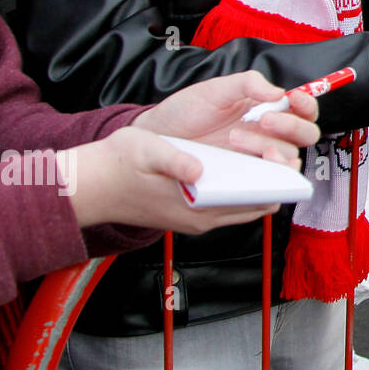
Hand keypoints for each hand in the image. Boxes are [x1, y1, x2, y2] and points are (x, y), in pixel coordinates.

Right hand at [62, 126, 283, 232]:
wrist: (90, 186)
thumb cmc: (118, 165)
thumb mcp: (147, 152)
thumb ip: (175, 161)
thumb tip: (198, 171)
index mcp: (195, 207)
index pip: (253, 202)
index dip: (273, 182)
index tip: (278, 158)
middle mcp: (202, 219)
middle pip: (256, 205)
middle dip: (271, 181)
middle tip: (272, 150)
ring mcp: (197, 218)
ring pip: (245, 205)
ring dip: (257, 184)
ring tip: (260, 155)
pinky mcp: (191, 213)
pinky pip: (229, 205)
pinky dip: (241, 188)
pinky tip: (239, 165)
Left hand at [131, 70, 319, 169]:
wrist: (159, 137)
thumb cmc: (187, 111)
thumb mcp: (216, 89)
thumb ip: (249, 83)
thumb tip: (279, 93)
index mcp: (268, 110)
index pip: (304, 110)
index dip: (307, 105)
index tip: (294, 98)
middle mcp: (269, 135)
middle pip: (305, 136)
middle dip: (290, 127)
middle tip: (264, 121)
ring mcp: (259, 158)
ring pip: (289, 159)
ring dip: (272, 149)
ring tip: (238, 141)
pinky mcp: (247, 180)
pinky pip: (271, 185)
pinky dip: (270, 179)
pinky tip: (251, 169)